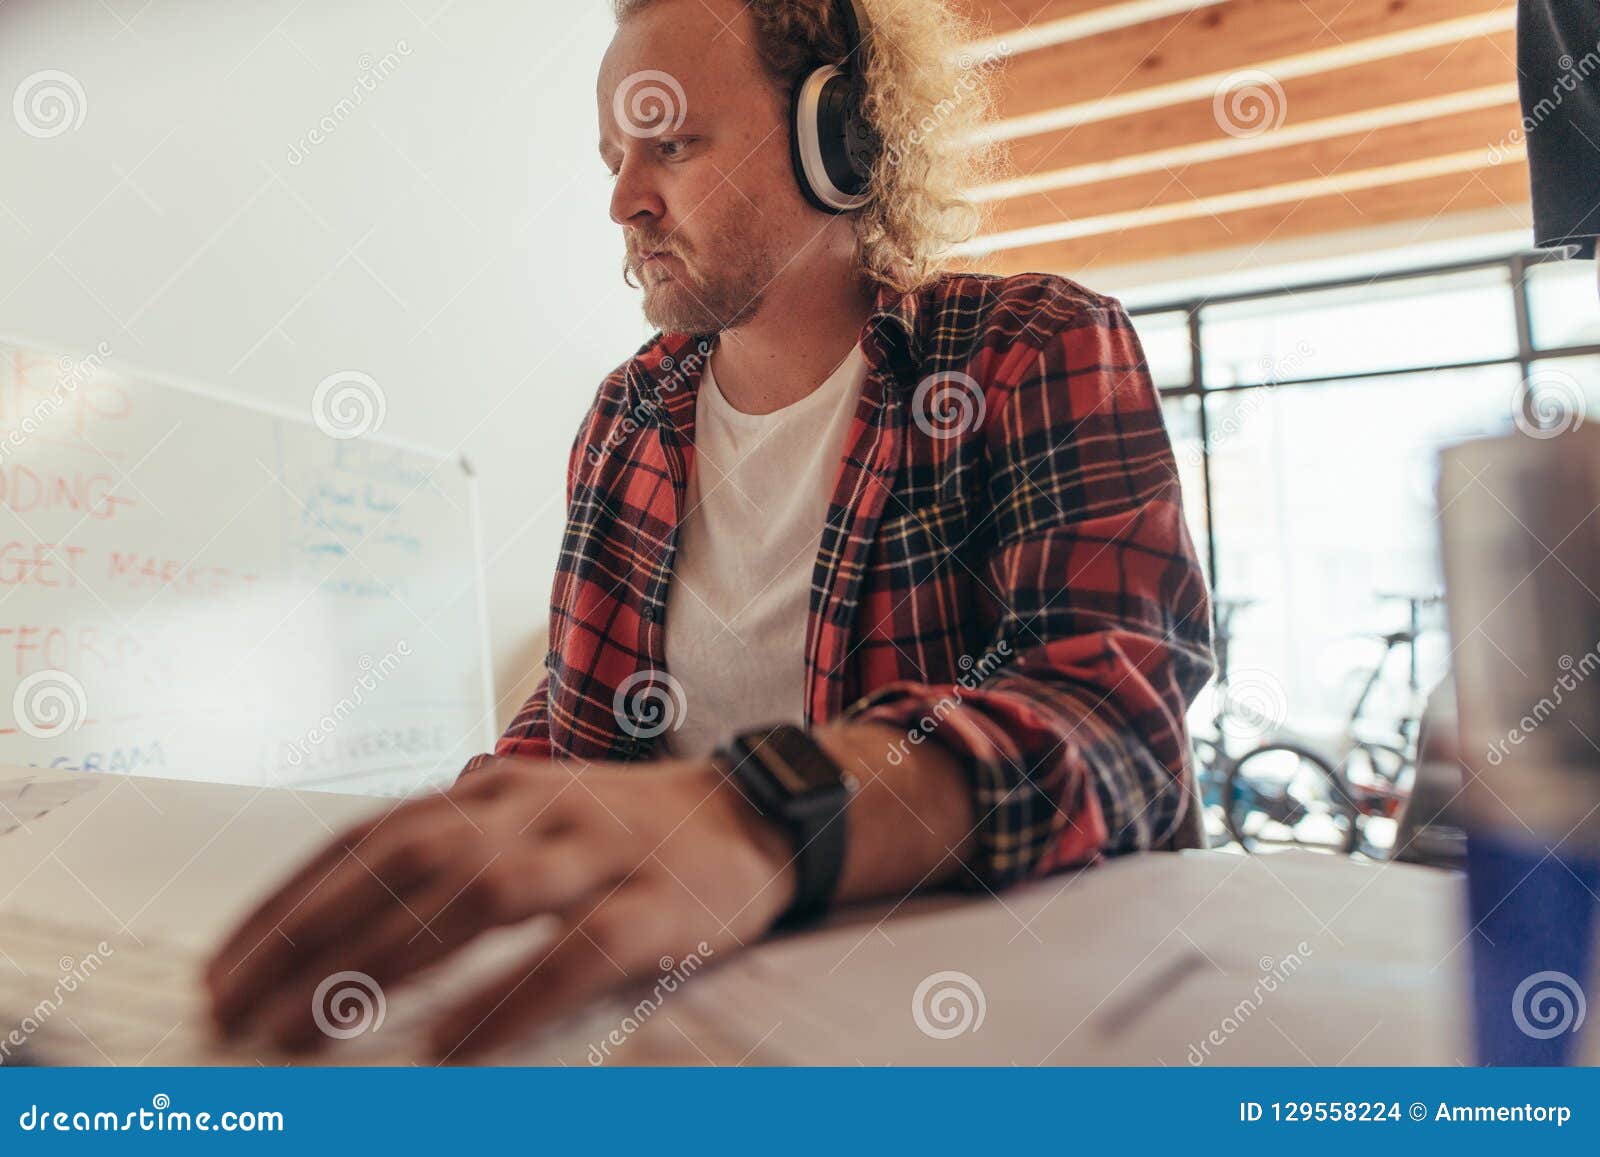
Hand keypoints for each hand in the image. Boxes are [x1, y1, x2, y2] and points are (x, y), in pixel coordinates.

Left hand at [204, 755, 796, 1059]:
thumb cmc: (627, 829)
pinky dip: (506, 1003)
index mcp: (496, 790)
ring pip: (478, 894)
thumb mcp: (533, 812)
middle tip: (238, 1013)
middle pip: (405, 859)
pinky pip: (574, 956)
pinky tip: (449, 1054)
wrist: (757, 814)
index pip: (372, 834)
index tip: (227, 968)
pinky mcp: (658, 905)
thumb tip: (341, 895)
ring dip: (384, 963)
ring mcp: (599, 852)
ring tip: (310, 1034)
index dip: (291, 900)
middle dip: (309, 936)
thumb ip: (453, 839)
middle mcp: (536, 807)